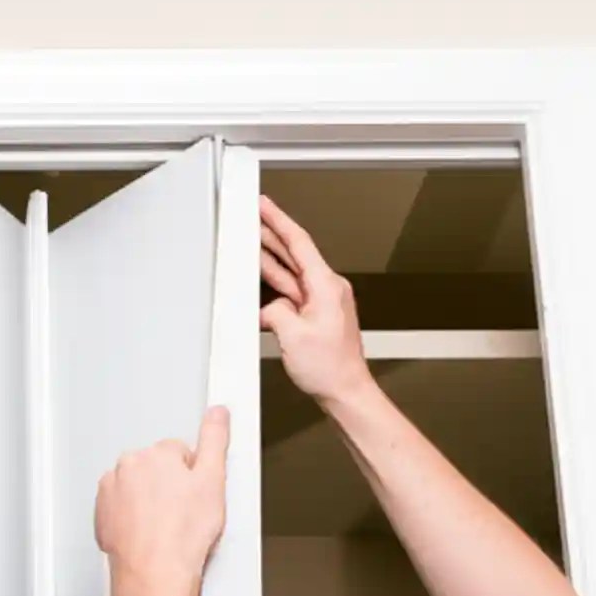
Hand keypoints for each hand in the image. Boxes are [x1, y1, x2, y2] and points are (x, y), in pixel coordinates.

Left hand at [95, 407, 229, 595]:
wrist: (154, 574)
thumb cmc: (182, 535)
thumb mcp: (213, 481)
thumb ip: (215, 440)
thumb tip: (217, 413)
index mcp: (156, 454)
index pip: (180, 453)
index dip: (193, 477)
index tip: (195, 497)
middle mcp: (128, 466)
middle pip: (156, 468)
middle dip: (169, 485)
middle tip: (182, 514)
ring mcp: (111, 490)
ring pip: (137, 487)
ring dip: (149, 501)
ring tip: (165, 527)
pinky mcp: (101, 513)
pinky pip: (120, 507)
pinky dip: (132, 517)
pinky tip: (148, 534)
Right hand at [259, 195, 373, 406]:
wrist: (346, 391)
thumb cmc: (330, 368)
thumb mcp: (292, 336)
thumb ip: (274, 311)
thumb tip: (267, 306)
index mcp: (326, 287)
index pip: (299, 242)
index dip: (279, 219)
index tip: (265, 205)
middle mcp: (326, 289)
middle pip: (294, 252)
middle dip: (271, 232)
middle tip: (253, 215)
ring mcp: (321, 301)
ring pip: (290, 272)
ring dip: (269, 257)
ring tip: (250, 242)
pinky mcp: (314, 314)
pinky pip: (290, 291)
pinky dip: (273, 284)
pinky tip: (258, 281)